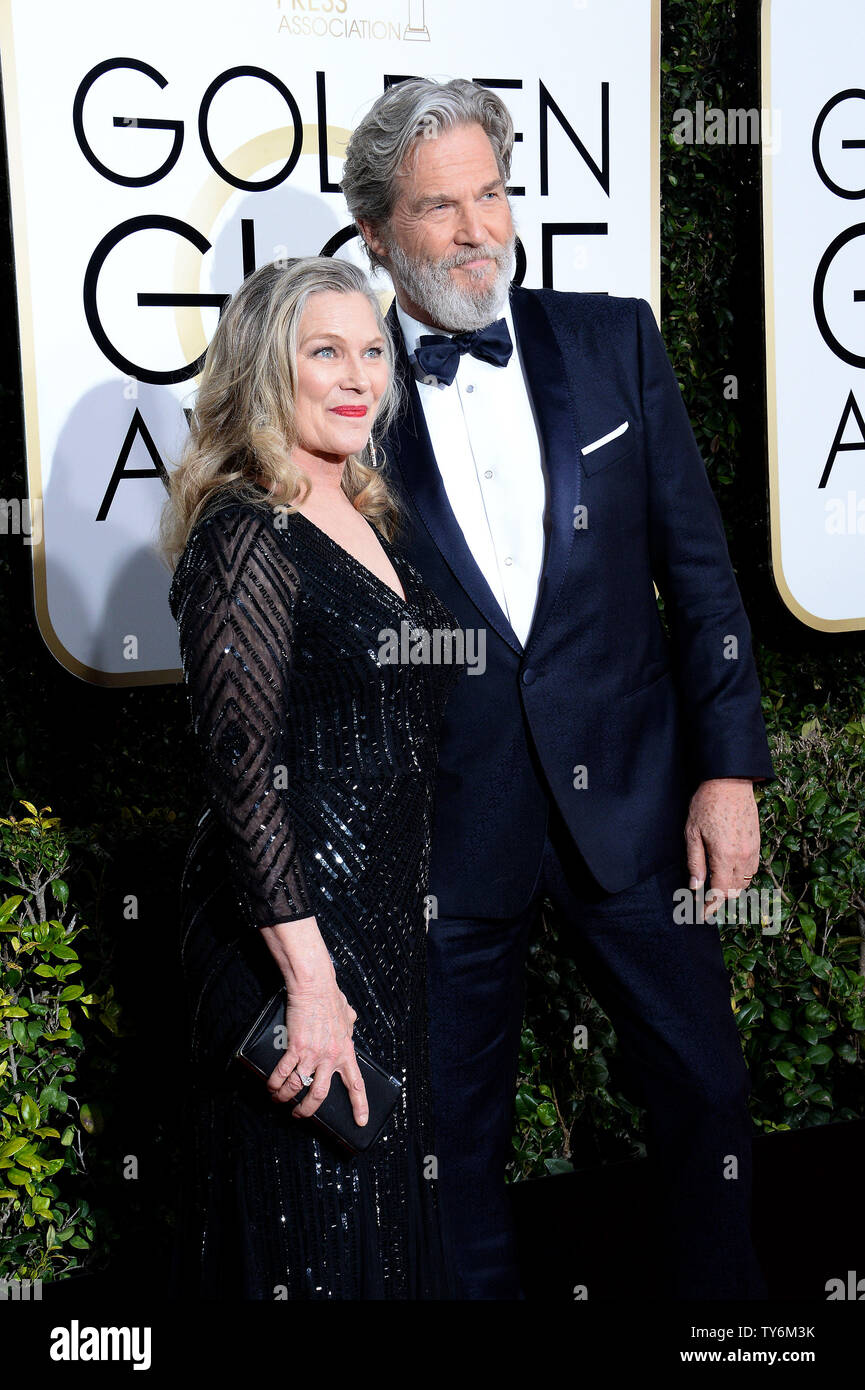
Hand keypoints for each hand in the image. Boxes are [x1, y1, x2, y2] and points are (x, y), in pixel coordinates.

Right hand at [258, 916, 368, 1125]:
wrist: (315, 986)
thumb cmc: (330, 997)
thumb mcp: (347, 1013)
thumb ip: (349, 1021)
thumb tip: (352, 1020)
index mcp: (346, 1051)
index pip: (356, 1083)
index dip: (359, 1105)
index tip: (361, 1122)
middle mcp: (331, 1057)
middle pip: (321, 1094)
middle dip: (308, 1110)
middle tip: (300, 1115)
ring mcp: (313, 1054)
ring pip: (300, 1087)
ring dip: (286, 1098)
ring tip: (279, 1101)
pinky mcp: (296, 1047)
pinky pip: (284, 1073)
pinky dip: (276, 1083)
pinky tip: (271, 1087)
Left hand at [684, 778, 760, 923]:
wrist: (730, 782)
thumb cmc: (706, 804)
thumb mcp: (692, 833)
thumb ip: (695, 862)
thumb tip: (695, 886)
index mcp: (724, 856)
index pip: (719, 892)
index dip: (710, 906)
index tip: (703, 914)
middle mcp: (742, 857)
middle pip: (734, 891)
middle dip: (720, 899)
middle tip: (705, 901)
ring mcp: (752, 850)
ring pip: (745, 882)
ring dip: (732, 888)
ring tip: (717, 887)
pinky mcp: (757, 843)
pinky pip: (752, 869)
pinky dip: (742, 877)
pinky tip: (730, 872)